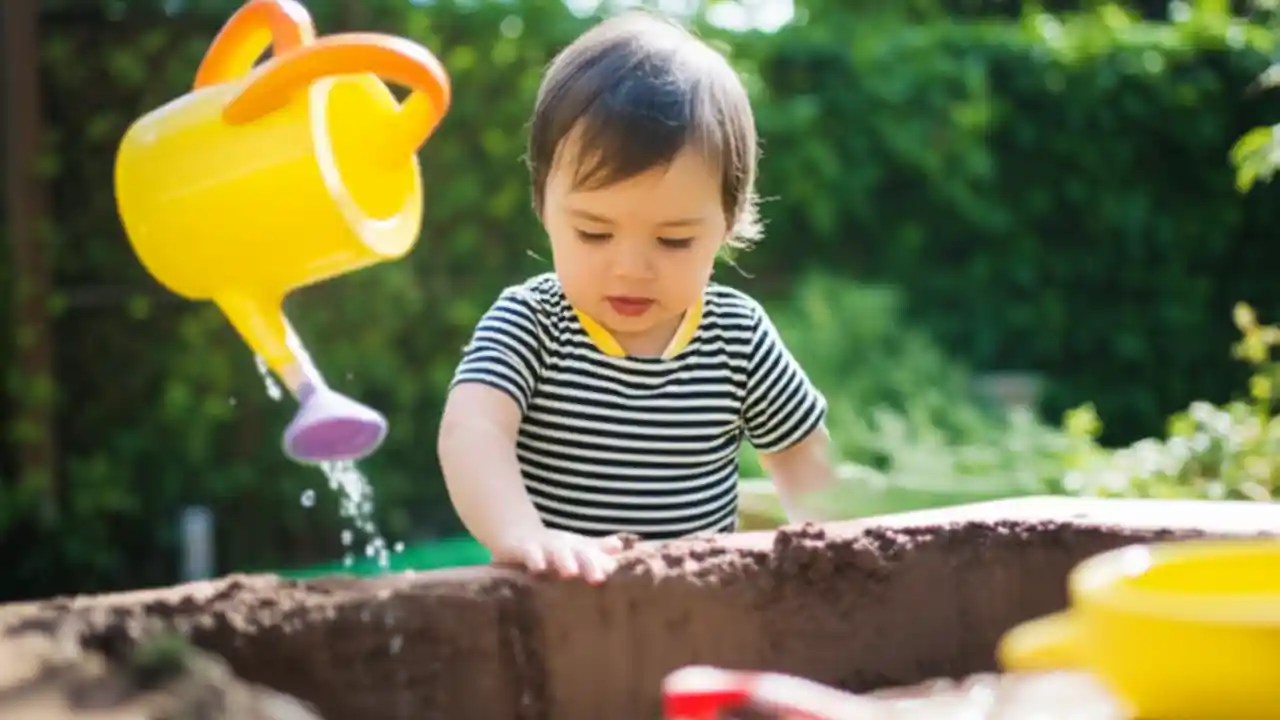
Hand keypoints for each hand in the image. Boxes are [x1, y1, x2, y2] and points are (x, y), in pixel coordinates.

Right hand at [492, 528, 625, 584]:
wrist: (514, 533)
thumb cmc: (551, 548)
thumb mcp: (574, 547)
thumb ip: (596, 549)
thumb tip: (619, 547)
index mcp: (576, 547)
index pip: (593, 554)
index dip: (602, 562)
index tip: (613, 571)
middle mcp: (563, 545)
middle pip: (578, 552)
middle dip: (588, 563)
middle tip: (598, 578)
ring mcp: (543, 545)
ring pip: (556, 551)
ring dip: (564, 560)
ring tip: (571, 572)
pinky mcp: (523, 548)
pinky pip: (529, 553)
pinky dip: (534, 559)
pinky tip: (539, 568)